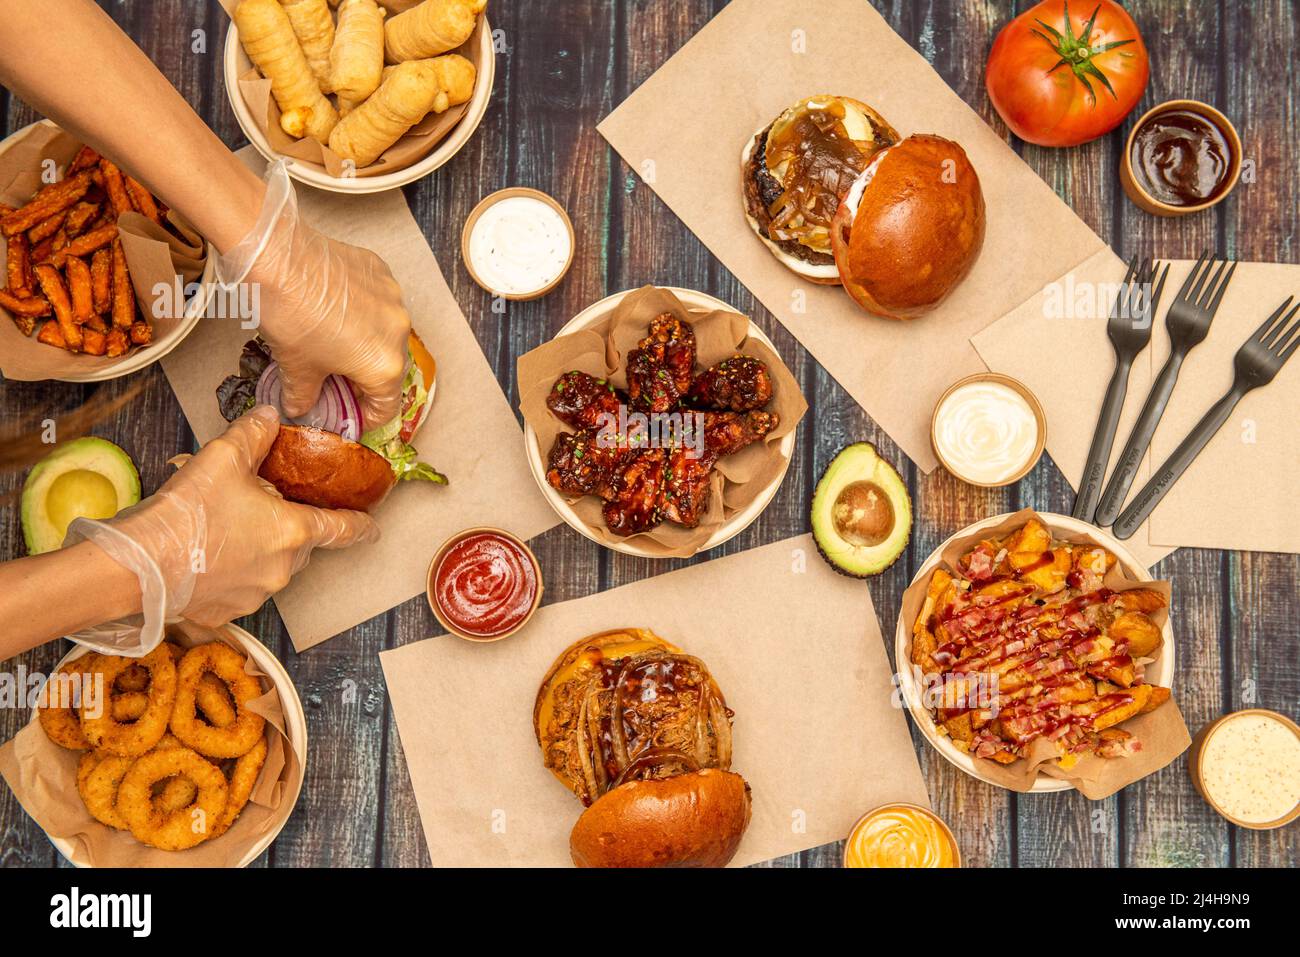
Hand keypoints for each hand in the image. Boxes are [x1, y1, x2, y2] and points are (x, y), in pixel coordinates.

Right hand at [67, 406, 378, 649]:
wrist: (138, 566)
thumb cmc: (185, 514)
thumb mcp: (222, 458)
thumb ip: (253, 434)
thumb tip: (269, 417)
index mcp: (292, 532)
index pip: (341, 528)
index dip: (360, 525)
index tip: (372, 527)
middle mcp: (282, 569)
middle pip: (299, 545)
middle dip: (284, 527)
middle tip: (252, 507)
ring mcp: (255, 595)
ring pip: (268, 567)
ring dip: (254, 548)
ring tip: (218, 526)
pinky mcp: (226, 612)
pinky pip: (238, 588)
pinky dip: (228, 571)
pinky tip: (202, 554)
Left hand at [217, 162, 410, 429]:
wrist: (278, 258)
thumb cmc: (290, 316)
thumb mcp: (294, 366)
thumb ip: (303, 396)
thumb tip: (299, 408)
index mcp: (383, 366)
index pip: (386, 407)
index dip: (367, 418)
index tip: (353, 418)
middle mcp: (398, 333)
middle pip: (389, 368)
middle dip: (365, 378)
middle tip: (338, 379)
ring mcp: (393, 299)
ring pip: (385, 332)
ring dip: (365, 342)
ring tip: (334, 338)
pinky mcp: (381, 272)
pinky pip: (378, 301)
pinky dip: (363, 310)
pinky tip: (336, 307)